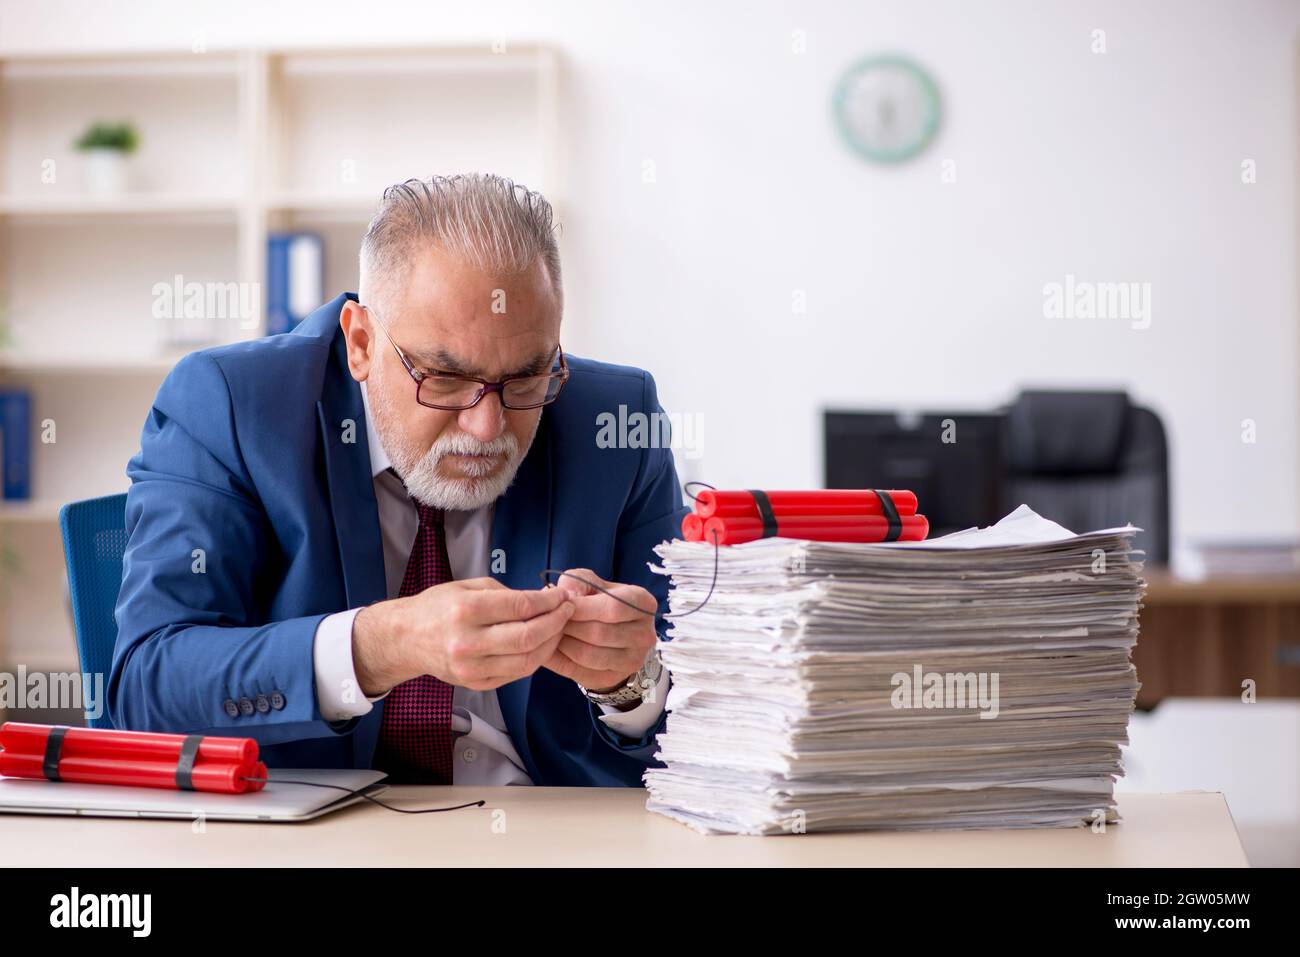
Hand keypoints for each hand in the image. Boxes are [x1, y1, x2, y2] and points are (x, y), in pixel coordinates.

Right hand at [352, 578, 574, 693]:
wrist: (406, 639)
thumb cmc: (437, 607)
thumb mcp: (468, 586)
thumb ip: (506, 593)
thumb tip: (542, 599)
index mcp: (466, 610)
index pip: (520, 607)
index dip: (548, 601)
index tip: (561, 596)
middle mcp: (468, 642)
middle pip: (528, 637)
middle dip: (556, 622)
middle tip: (567, 611)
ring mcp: (472, 668)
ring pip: (527, 661)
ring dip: (550, 643)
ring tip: (558, 628)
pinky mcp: (477, 684)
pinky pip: (516, 673)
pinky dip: (535, 659)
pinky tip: (541, 644)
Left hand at [543, 568, 658, 697]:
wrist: (609, 632)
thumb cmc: (599, 601)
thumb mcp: (590, 583)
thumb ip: (577, 582)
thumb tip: (566, 596)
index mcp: (643, 604)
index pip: (612, 608)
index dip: (581, 607)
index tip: (561, 604)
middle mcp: (644, 634)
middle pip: (598, 633)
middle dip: (568, 625)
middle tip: (550, 620)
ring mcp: (632, 660)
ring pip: (588, 654)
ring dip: (562, 643)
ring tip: (550, 632)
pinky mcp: (614, 678)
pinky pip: (580, 671)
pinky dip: (560, 659)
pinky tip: (551, 647)